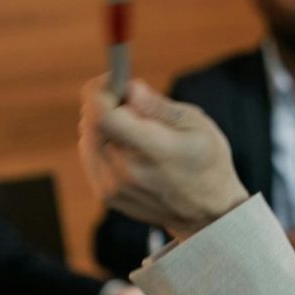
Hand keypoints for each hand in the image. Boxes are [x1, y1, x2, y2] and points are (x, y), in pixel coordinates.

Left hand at [80, 80, 247, 240]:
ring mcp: (114, 187)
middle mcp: (128, 172)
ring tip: (135, 128)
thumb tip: (129, 88)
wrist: (206, 214)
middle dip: (106, 103)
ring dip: (103, 124)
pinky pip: (91, 155)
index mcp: (156, 150)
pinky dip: (103, 143)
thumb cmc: (206, 161)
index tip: (115, 80)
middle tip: (131, 101)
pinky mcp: (106, 195)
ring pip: (88, 137)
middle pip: (93, 123)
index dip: (102, 91)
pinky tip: (128, 146)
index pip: (105, 115)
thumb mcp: (195, 124)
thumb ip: (157, 106)